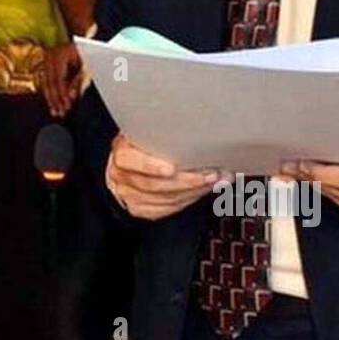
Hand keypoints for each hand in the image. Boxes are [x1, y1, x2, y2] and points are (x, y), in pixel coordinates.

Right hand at [41, 42, 83, 117]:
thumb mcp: (86, 67)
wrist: (83, 42)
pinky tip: (53, 103)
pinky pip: (46, 81)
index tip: (66, 106)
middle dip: (55, 100)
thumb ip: (79, 81)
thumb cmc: (87, 53)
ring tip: (55, 112)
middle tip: (60, 113)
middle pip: (50, 82)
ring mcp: (46, 59)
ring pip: (46, 83)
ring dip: (51, 99)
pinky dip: (51, 93)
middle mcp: (49, 56)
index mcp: (59, 55)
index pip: (58, 79)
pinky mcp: (46, 64)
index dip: (62, 95)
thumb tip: (71, 96)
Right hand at [106, 133, 221, 219]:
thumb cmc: (141, 144)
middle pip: (153, 184)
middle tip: (211, 174)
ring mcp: (129, 195)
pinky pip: (168, 208)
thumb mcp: (145, 132)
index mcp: (121, 153)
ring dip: (195, 191)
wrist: (125, 165)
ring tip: (217, 181)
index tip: (171, 168)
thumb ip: (160, 133)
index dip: (150, 166)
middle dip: (187, 180)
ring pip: (165, 199)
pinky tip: (204, 190)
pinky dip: (190, 199)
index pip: (128, 160)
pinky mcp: (140, 208)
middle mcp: (121, 176)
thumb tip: (196, 130)